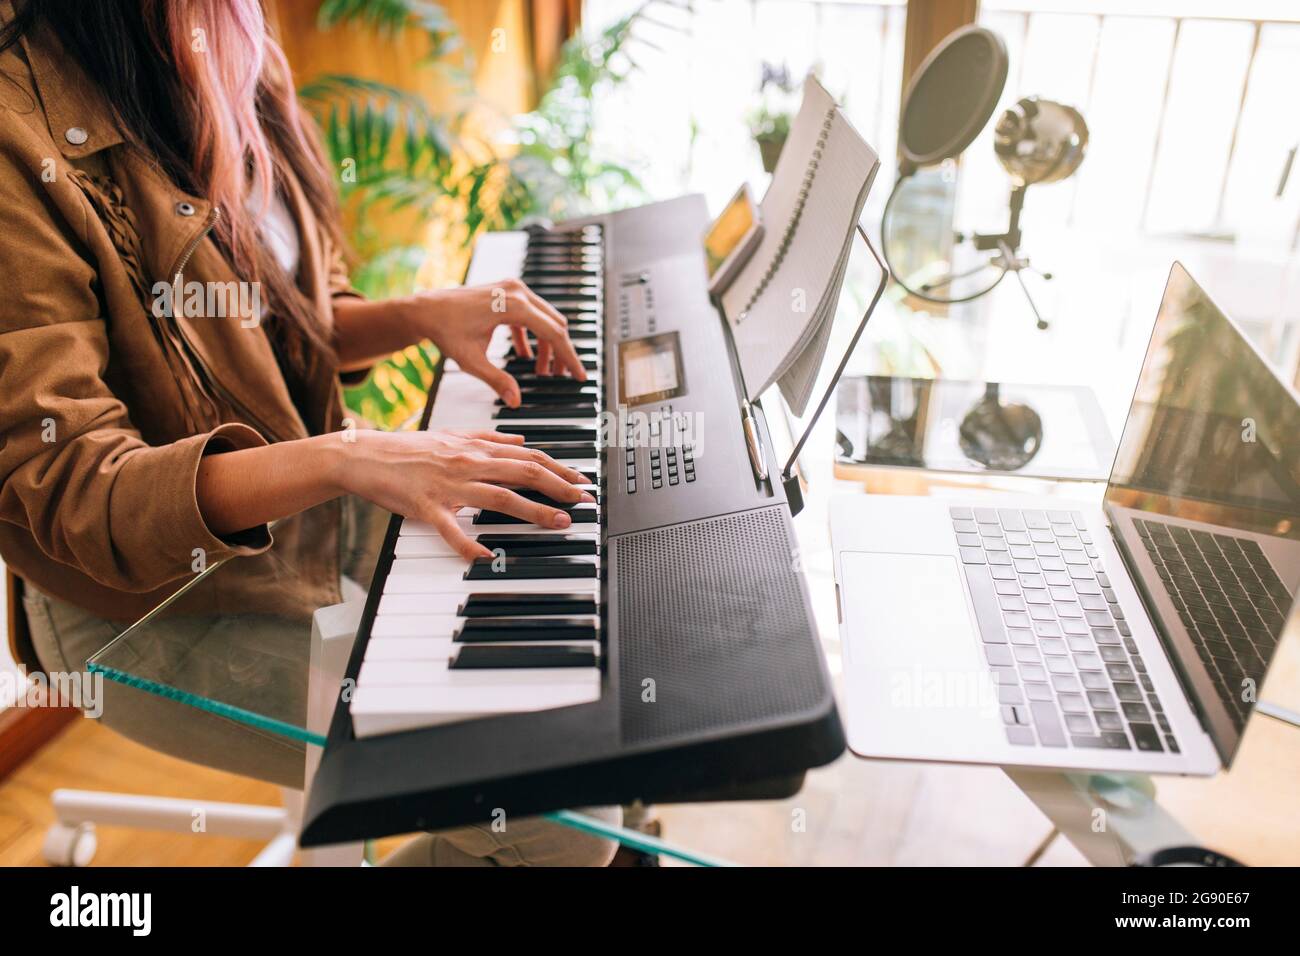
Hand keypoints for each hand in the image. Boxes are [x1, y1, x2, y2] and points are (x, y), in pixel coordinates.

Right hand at [333, 429, 593, 559]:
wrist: (365, 456)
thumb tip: (521, 438)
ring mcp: (449, 485)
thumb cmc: (408, 449)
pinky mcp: (426, 506)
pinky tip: (487, 556)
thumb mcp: (453, 434)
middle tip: (585, 501)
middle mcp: (468, 463)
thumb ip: (489, 437)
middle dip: (560, 487)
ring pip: (500, 496)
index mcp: (476, 448)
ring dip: (534, 511)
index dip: (559, 469)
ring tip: (559, 522)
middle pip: (524, 472)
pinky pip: (450, 528)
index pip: (528, 456)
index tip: (582, 481)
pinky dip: (469, 543)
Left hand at [405, 279, 586, 407]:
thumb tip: (516, 401)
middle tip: (564, 377)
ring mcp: (513, 288)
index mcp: (514, 305)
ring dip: (546, 345)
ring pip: (545, 319)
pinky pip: (530, 315)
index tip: (578, 375)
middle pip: (555, 324)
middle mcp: (517, 291)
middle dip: (560, 353)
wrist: (426, 310)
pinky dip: (532, 336)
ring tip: (542, 372)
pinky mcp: (507, 292)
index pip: (553, 333)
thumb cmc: (445, 330)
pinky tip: (525, 357)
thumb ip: (497, 381)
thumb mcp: (472, 361)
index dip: (568, 357)